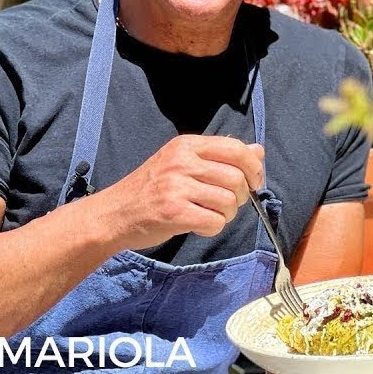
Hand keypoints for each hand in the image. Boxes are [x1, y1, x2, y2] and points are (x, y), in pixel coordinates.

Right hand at [90, 135, 263, 249]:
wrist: (114, 215)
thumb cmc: (152, 189)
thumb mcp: (183, 163)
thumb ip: (220, 157)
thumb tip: (258, 150)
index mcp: (186, 145)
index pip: (236, 148)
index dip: (254, 167)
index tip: (254, 182)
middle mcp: (181, 161)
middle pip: (236, 178)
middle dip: (240, 197)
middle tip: (226, 205)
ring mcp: (176, 186)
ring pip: (229, 202)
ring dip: (226, 215)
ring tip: (209, 215)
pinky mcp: (173, 212)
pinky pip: (215, 222)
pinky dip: (213, 228)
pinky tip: (199, 226)